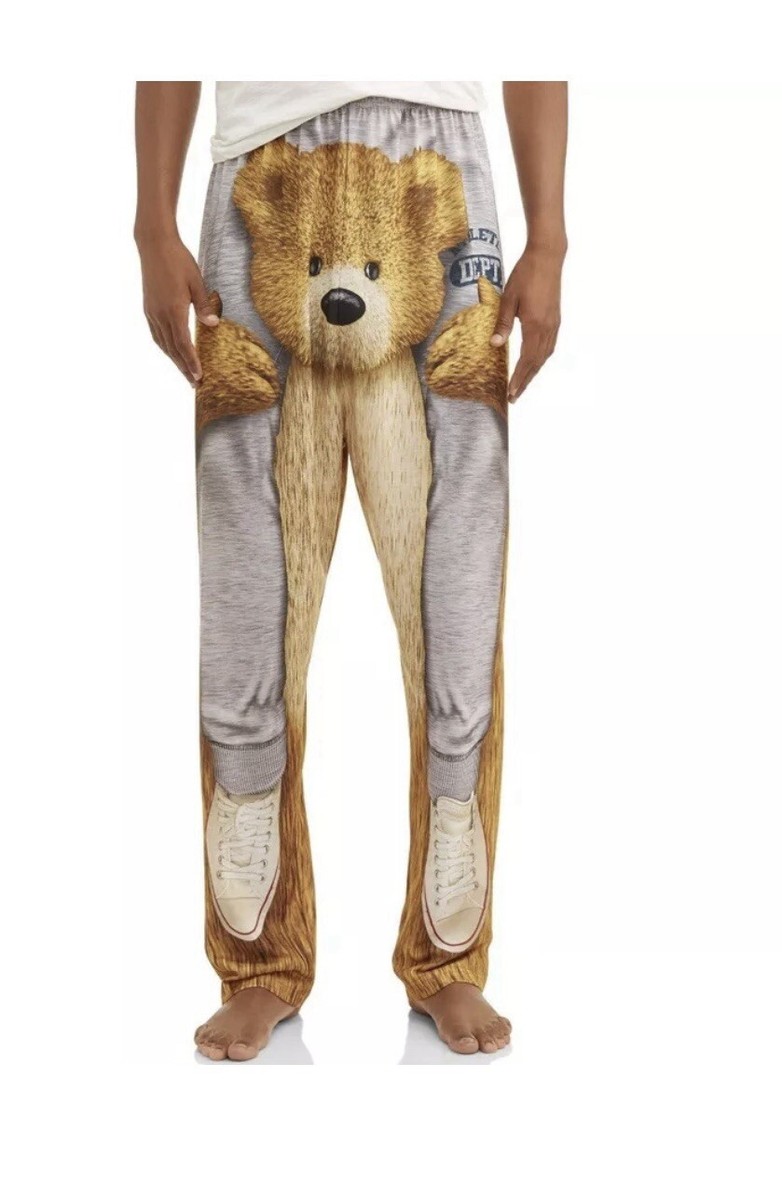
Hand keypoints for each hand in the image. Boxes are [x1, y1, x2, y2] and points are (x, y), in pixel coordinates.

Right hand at [137, 232, 218, 383]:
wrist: (154, 244)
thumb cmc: (179, 260)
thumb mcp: (196, 282)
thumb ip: (204, 305)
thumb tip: (213, 326)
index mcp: (173, 310)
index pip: (183, 344)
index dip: (191, 362)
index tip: (199, 377)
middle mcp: (160, 315)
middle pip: (172, 349)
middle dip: (184, 368)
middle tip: (194, 384)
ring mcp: (151, 312)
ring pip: (163, 344)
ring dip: (174, 360)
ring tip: (184, 372)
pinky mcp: (148, 308)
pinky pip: (156, 334)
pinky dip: (165, 347)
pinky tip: (171, 352)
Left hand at [491, 244, 564, 400]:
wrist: (547, 257)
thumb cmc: (525, 274)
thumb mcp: (508, 299)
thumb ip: (502, 323)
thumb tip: (494, 344)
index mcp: (535, 325)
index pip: (526, 360)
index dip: (518, 378)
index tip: (511, 393)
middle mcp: (547, 328)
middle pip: (537, 363)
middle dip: (525, 381)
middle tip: (514, 397)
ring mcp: (554, 324)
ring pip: (545, 356)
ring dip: (534, 372)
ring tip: (523, 383)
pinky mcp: (555, 318)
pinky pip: (549, 345)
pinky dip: (541, 358)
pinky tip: (535, 362)